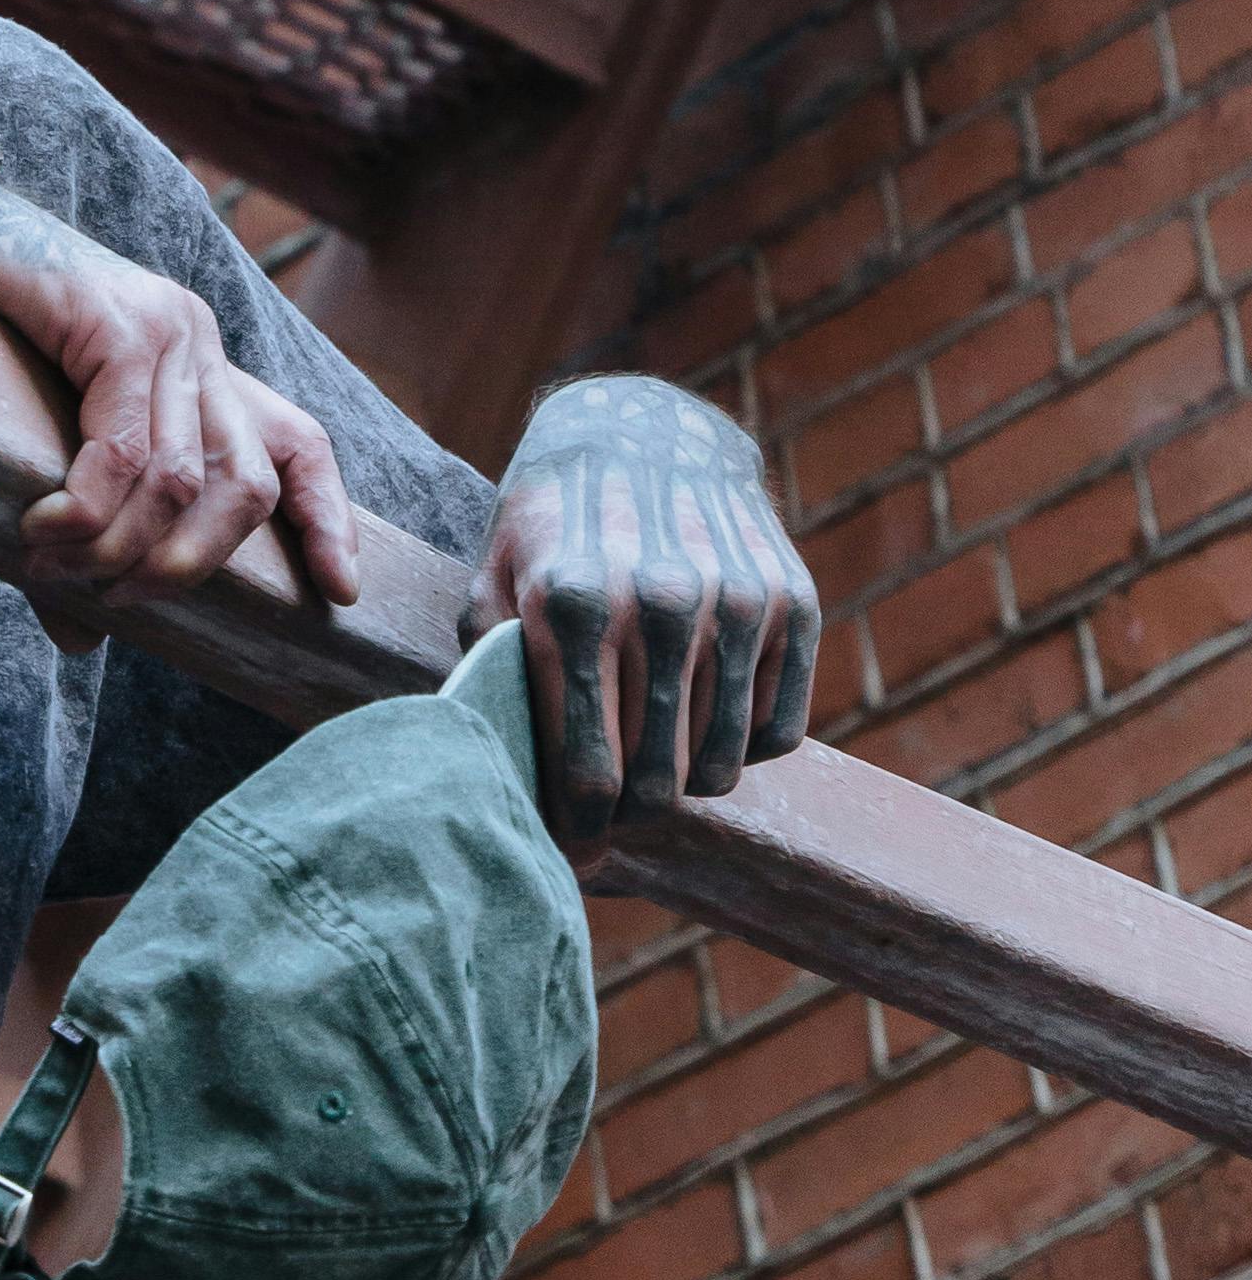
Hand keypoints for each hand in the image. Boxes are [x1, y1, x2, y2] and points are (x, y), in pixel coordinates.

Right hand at [0, 188, 360, 643]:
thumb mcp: (61, 427)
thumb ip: (89, 527)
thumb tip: (82, 637)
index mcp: (204, 367)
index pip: (297, 443)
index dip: (326, 519)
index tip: (341, 590)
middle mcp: (199, 342)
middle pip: (242, 487)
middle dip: (177, 568)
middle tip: (99, 596)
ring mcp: (166, 327)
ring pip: (185, 478)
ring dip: (124, 546)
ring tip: (59, 566)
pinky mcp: (115, 321)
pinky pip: (120, 448)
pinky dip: (85, 508)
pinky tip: (47, 528)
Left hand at [471, 371, 817, 858]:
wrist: (642, 430)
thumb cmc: (550, 523)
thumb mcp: (494, 578)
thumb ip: (489, 673)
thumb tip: (498, 776)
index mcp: (571, 603)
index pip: (589, 774)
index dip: (580, 831)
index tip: (571, 849)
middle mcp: (657, 601)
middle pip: (659, 783)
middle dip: (631, 818)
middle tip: (613, 817)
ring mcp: (732, 601)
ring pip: (723, 766)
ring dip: (687, 781)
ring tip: (654, 756)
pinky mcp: (790, 602)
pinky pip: (779, 733)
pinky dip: (744, 744)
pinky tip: (705, 711)